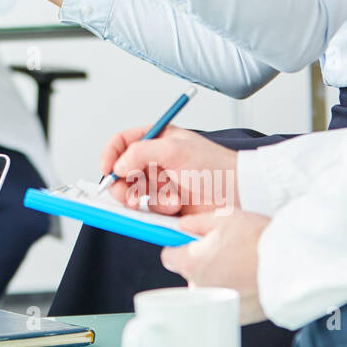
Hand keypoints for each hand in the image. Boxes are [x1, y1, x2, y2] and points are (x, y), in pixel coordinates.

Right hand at [102, 124, 238, 215]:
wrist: (238, 195)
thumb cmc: (216, 167)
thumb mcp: (175, 150)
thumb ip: (141, 152)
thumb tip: (118, 165)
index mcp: (159, 139)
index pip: (123, 141)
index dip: (111, 154)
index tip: (107, 170)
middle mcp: (157, 160)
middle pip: (123, 170)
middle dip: (124, 184)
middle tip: (128, 195)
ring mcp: (162, 182)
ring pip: (135, 191)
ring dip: (148, 198)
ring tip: (167, 199)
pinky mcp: (167, 202)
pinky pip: (149, 207)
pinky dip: (160, 208)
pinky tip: (177, 206)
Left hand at [160, 210, 270, 324]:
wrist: (290, 266)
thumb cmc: (257, 240)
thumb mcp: (224, 218)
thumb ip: (196, 222)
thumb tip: (183, 225)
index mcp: (192, 263)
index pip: (169, 258)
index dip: (179, 248)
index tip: (188, 244)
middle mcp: (200, 287)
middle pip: (191, 274)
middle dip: (204, 264)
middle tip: (226, 251)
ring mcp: (218, 303)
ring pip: (211, 288)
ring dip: (221, 279)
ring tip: (243, 265)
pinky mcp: (237, 316)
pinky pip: (229, 300)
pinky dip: (237, 292)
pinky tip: (252, 279)